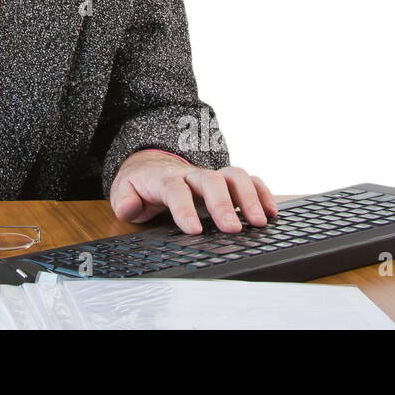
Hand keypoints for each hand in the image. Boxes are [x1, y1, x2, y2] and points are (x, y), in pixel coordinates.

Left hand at [110, 150, 277, 233]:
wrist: (150, 165)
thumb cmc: (140, 183)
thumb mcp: (124, 191)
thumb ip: (124, 200)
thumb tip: (130, 207)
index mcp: (165, 178)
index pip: (175, 190)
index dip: (185, 209)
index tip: (194, 230)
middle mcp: (191, 174)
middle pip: (210, 180)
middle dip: (223, 204)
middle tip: (233, 229)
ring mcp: (211, 176)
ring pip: (233, 176)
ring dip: (248, 197)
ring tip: (259, 222)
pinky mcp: (225, 181)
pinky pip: (248, 180)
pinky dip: (262, 193)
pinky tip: (270, 212)